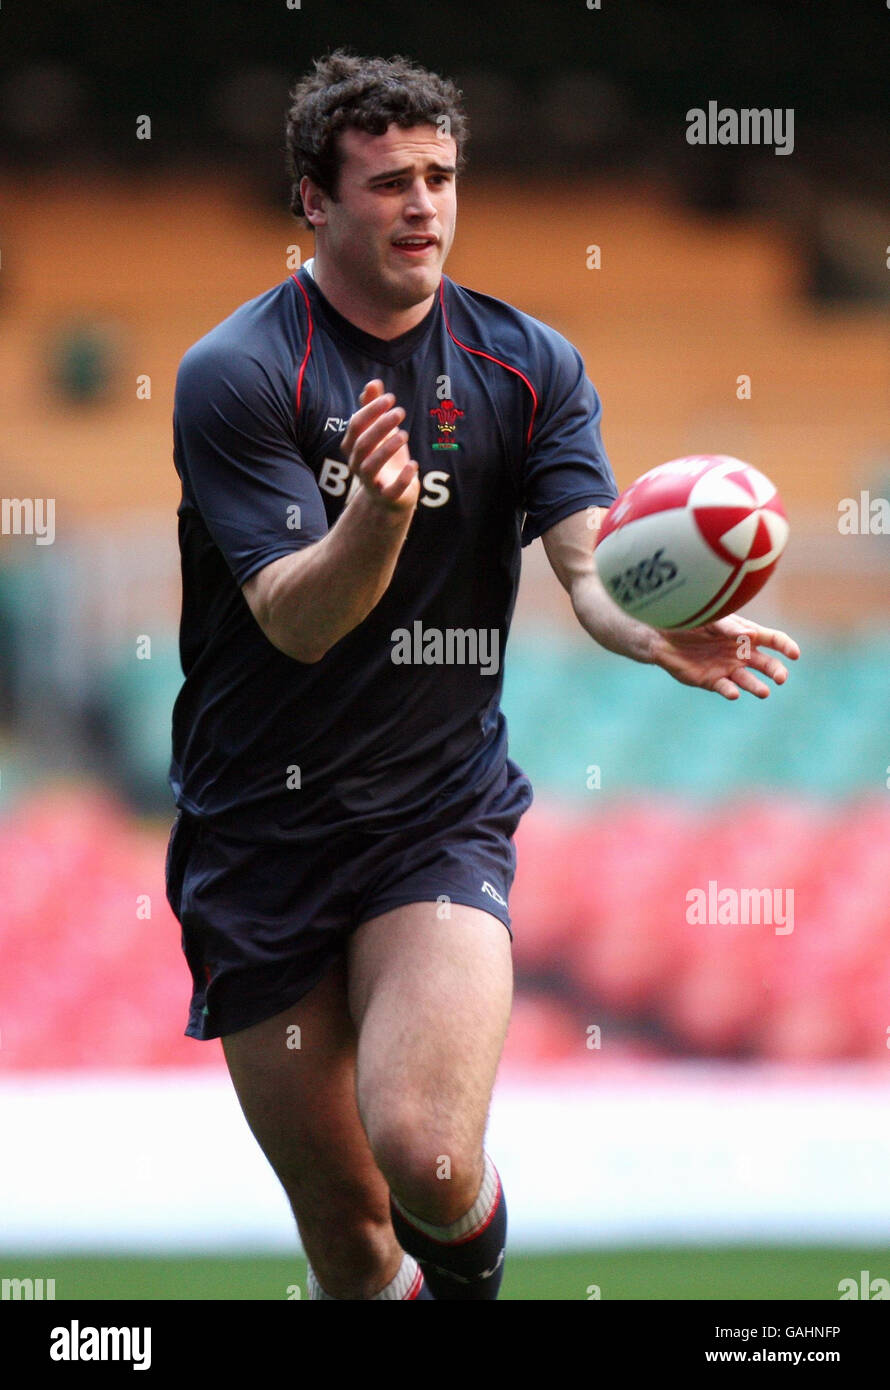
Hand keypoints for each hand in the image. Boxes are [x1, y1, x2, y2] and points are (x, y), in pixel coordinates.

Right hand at [341, 379, 420, 512]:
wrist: (390, 495)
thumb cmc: (384, 457)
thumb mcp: (381, 432)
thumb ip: (374, 408)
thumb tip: (373, 383)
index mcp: (353, 445)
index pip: (356, 425)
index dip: (371, 410)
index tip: (390, 398)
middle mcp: (357, 464)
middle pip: (362, 444)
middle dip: (380, 426)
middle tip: (400, 412)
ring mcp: (370, 482)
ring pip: (372, 466)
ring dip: (387, 449)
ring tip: (404, 434)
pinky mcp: (386, 497)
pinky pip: (391, 490)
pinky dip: (402, 478)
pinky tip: (414, 464)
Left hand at [649, 613, 799, 700]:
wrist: (661, 635)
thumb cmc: (690, 621)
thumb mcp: (710, 619)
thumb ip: (728, 627)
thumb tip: (748, 635)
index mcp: (746, 634)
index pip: (773, 640)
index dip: (786, 646)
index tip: (794, 654)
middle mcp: (741, 653)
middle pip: (766, 664)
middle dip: (776, 671)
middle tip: (781, 678)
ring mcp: (728, 668)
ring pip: (748, 680)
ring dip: (757, 687)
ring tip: (764, 692)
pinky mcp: (712, 681)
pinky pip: (725, 688)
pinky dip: (730, 691)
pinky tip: (734, 693)